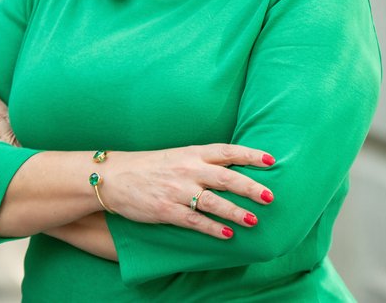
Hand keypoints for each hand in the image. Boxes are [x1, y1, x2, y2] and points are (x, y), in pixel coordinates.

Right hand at [99, 145, 275, 239]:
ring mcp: (177, 190)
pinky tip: (227, 234)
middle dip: (250, 187)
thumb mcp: (179, 155)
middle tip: (270, 196)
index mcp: (193, 153)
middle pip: (226, 177)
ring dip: (235, 211)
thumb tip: (236, 168)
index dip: (251, 155)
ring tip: (254, 221)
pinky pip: (193, 220)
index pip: (228, 151)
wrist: (115, 177)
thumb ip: (205, 161)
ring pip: (213, 201)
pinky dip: (212, 228)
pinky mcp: (165, 210)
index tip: (271, 160)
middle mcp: (188, 170)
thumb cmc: (152, 167)